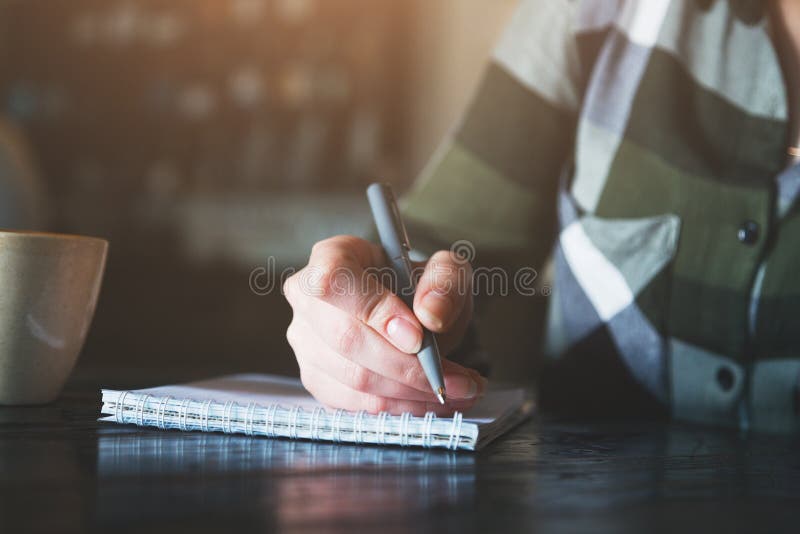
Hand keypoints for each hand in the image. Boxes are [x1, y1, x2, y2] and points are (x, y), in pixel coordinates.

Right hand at [284, 235, 485, 415]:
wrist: (409, 313)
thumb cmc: (419, 286)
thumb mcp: (446, 271)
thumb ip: (444, 282)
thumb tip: (431, 315)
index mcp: (333, 256)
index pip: (334, 280)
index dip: (374, 310)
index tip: (418, 336)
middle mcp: (307, 298)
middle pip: (346, 338)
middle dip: (406, 366)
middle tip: (451, 377)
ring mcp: (306, 341)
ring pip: (353, 377)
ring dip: (410, 392)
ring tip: (456, 390)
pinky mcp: (316, 378)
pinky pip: (355, 403)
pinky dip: (400, 408)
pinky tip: (431, 401)